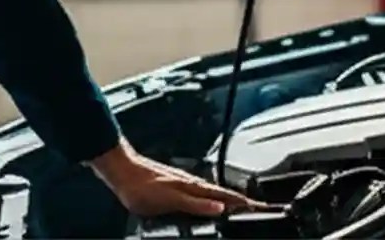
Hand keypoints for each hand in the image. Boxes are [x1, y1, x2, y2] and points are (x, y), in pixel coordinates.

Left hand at [88, 138, 266, 217]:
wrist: (121, 172)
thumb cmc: (141, 184)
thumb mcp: (171, 198)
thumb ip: (196, 205)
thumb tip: (220, 209)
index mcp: (195, 187)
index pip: (227, 197)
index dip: (246, 205)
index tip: (263, 210)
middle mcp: (192, 185)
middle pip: (224, 196)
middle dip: (242, 205)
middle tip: (257, 212)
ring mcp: (184, 186)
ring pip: (213, 196)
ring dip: (228, 204)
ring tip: (240, 211)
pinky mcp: (176, 188)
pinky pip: (201, 197)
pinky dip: (212, 203)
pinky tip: (209, 207)